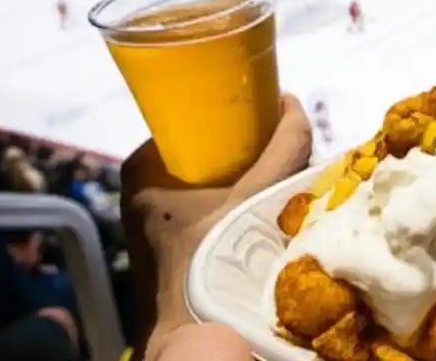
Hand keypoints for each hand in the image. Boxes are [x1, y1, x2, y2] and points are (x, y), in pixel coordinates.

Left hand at [121, 94, 311, 360]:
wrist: (191, 331)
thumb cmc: (213, 256)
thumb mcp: (254, 195)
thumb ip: (282, 150)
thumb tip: (295, 105)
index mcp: (144, 167)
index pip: (191, 120)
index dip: (233, 114)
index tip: (268, 117)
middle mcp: (140, 191)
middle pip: (204, 153)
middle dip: (245, 150)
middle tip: (282, 149)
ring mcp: (152, 223)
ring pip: (208, 183)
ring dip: (243, 180)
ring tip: (279, 177)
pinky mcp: (169, 249)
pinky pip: (207, 211)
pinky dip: (234, 205)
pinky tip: (262, 210)